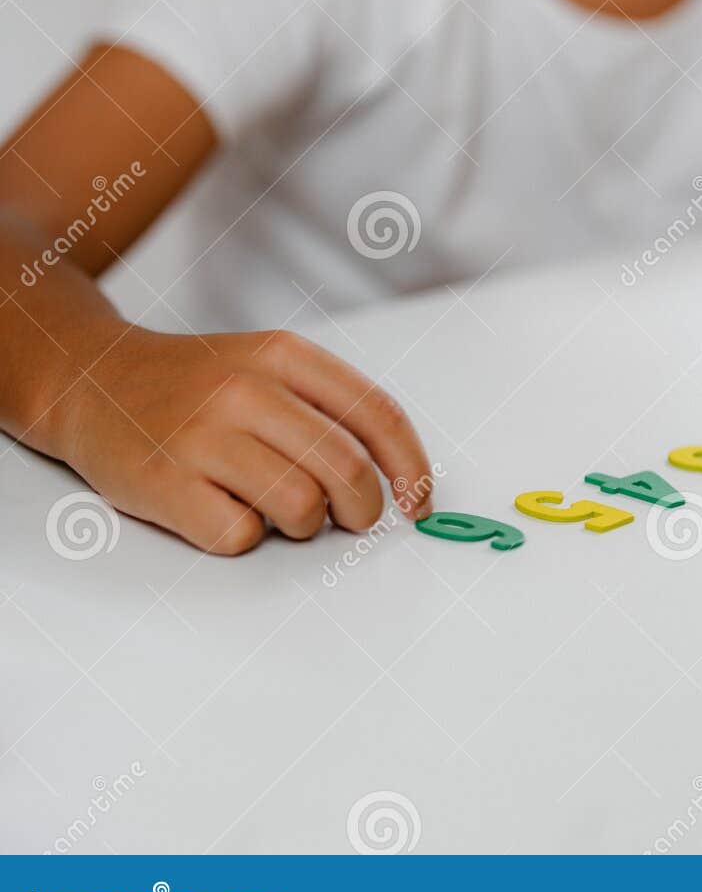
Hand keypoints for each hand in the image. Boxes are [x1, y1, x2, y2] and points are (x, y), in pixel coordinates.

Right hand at [55, 324, 433, 554]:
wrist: (93, 379)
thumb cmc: (194, 385)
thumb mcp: (265, 366)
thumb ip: (326, 407)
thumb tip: (394, 478)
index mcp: (283, 355)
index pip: (376, 414)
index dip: (411, 467)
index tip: (418, 503)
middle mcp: (246, 389)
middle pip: (347, 470)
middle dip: (362, 511)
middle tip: (349, 520)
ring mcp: (203, 436)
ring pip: (302, 508)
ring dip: (302, 526)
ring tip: (277, 509)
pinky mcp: (165, 483)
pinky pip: (241, 536)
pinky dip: (244, 537)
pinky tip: (224, 510)